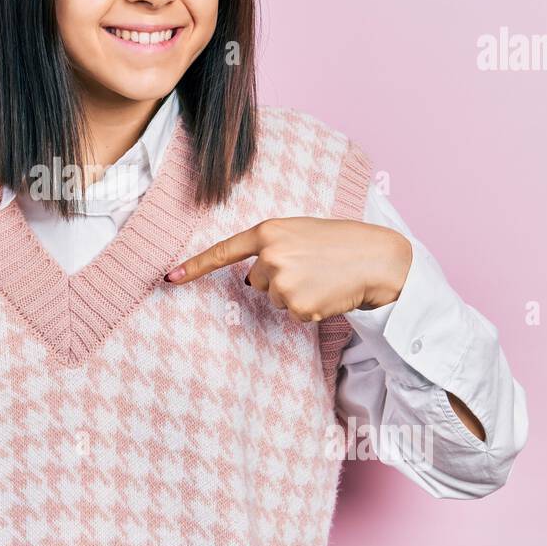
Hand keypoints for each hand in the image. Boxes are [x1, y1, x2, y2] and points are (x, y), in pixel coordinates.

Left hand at [164, 217, 411, 322]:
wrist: (377, 258)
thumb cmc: (340, 241)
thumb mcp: (300, 231)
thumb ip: (271, 247)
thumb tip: (250, 279)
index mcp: (269, 232)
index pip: (223, 252)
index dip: (195, 267)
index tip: (169, 279)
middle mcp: (270, 256)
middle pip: (254, 281)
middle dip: (278, 279)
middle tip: (310, 267)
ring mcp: (282, 283)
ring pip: (274, 299)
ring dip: (295, 294)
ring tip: (322, 278)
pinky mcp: (297, 306)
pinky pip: (293, 313)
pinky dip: (309, 308)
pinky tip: (327, 293)